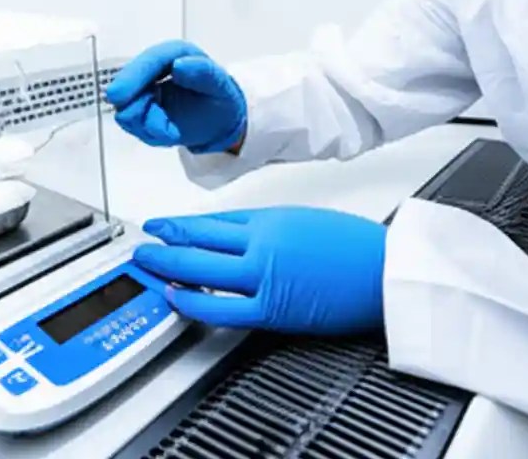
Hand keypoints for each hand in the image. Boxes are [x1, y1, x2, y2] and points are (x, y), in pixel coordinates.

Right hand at [105, 41, 246, 153]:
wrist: (218, 119)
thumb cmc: (219, 97)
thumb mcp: (220, 85)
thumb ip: (203, 72)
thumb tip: (179, 65)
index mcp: (173, 54)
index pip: (147, 62)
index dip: (130, 78)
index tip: (118, 95)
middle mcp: (153, 69)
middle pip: (126, 87)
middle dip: (141, 109)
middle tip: (164, 127)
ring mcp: (143, 90)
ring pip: (126, 109)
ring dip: (150, 125)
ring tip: (172, 128)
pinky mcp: (139, 109)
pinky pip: (133, 125)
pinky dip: (151, 133)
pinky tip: (168, 130)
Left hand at [133, 207, 386, 334]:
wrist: (384, 270)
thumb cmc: (356, 247)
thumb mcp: (306, 220)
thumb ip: (269, 227)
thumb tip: (237, 236)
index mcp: (272, 219)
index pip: (214, 220)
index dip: (182, 223)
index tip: (163, 224)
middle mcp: (262, 243)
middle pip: (200, 238)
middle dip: (165, 239)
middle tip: (143, 241)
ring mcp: (264, 275)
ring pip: (202, 268)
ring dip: (169, 265)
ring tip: (148, 264)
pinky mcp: (273, 308)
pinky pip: (223, 306)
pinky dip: (195, 300)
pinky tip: (177, 296)